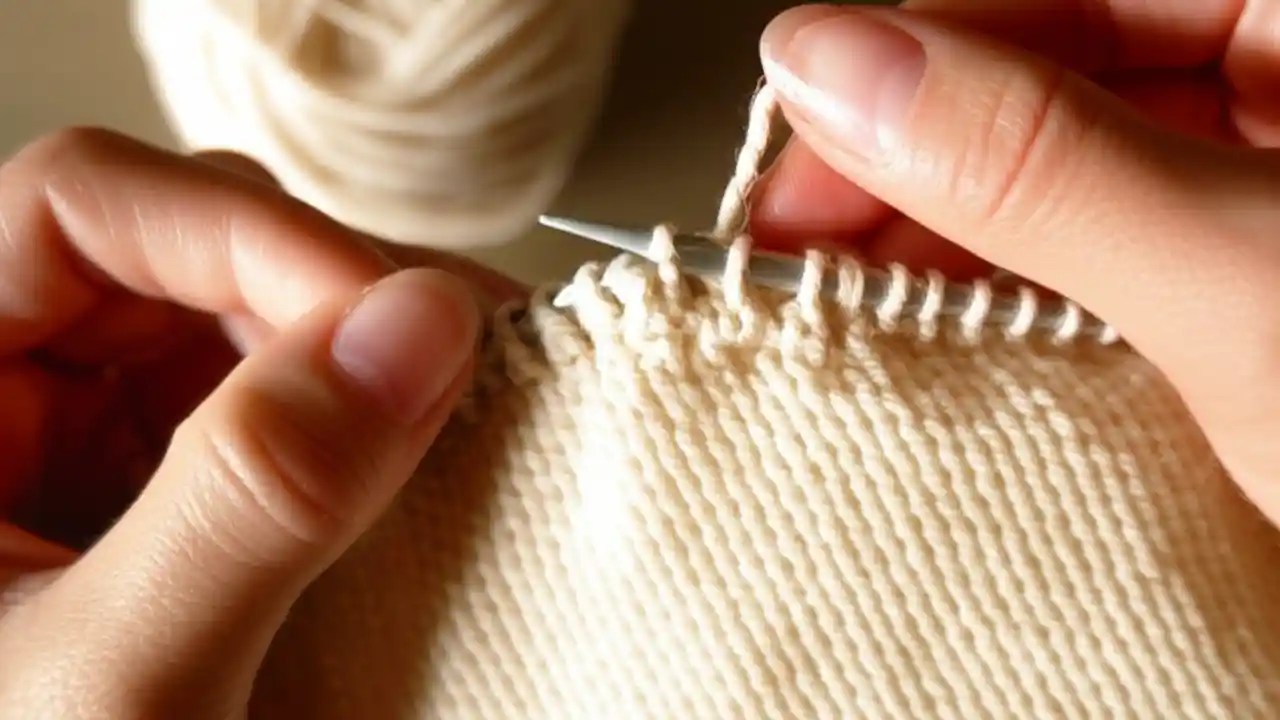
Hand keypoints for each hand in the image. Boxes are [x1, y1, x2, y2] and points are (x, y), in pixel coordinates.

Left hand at [0, 130, 508, 716]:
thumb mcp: (121, 687)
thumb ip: (254, 501)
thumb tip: (420, 327)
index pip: (78, 208)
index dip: (244, 231)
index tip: (396, 320)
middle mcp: (2, 398)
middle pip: (182, 248)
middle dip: (334, 289)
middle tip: (466, 358)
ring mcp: (91, 446)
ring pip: (248, 319)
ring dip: (366, 350)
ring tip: (466, 400)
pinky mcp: (171, 500)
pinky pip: (282, 409)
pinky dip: (366, 419)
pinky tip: (427, 453)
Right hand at [753, 3, 1279, 524]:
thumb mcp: (1237, 282)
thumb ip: (1039, 166)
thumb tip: (835, 69)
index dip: (912, 69)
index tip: (799, 159)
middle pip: (1049, 84)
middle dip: (919, 179)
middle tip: (813, 261)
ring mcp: (1258, 187)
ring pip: (1065, 180)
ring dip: (957, 252)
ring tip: (872, 321)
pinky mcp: (1234, 285)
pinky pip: (1102, 261)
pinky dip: (1023, 306)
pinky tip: (965, 344)